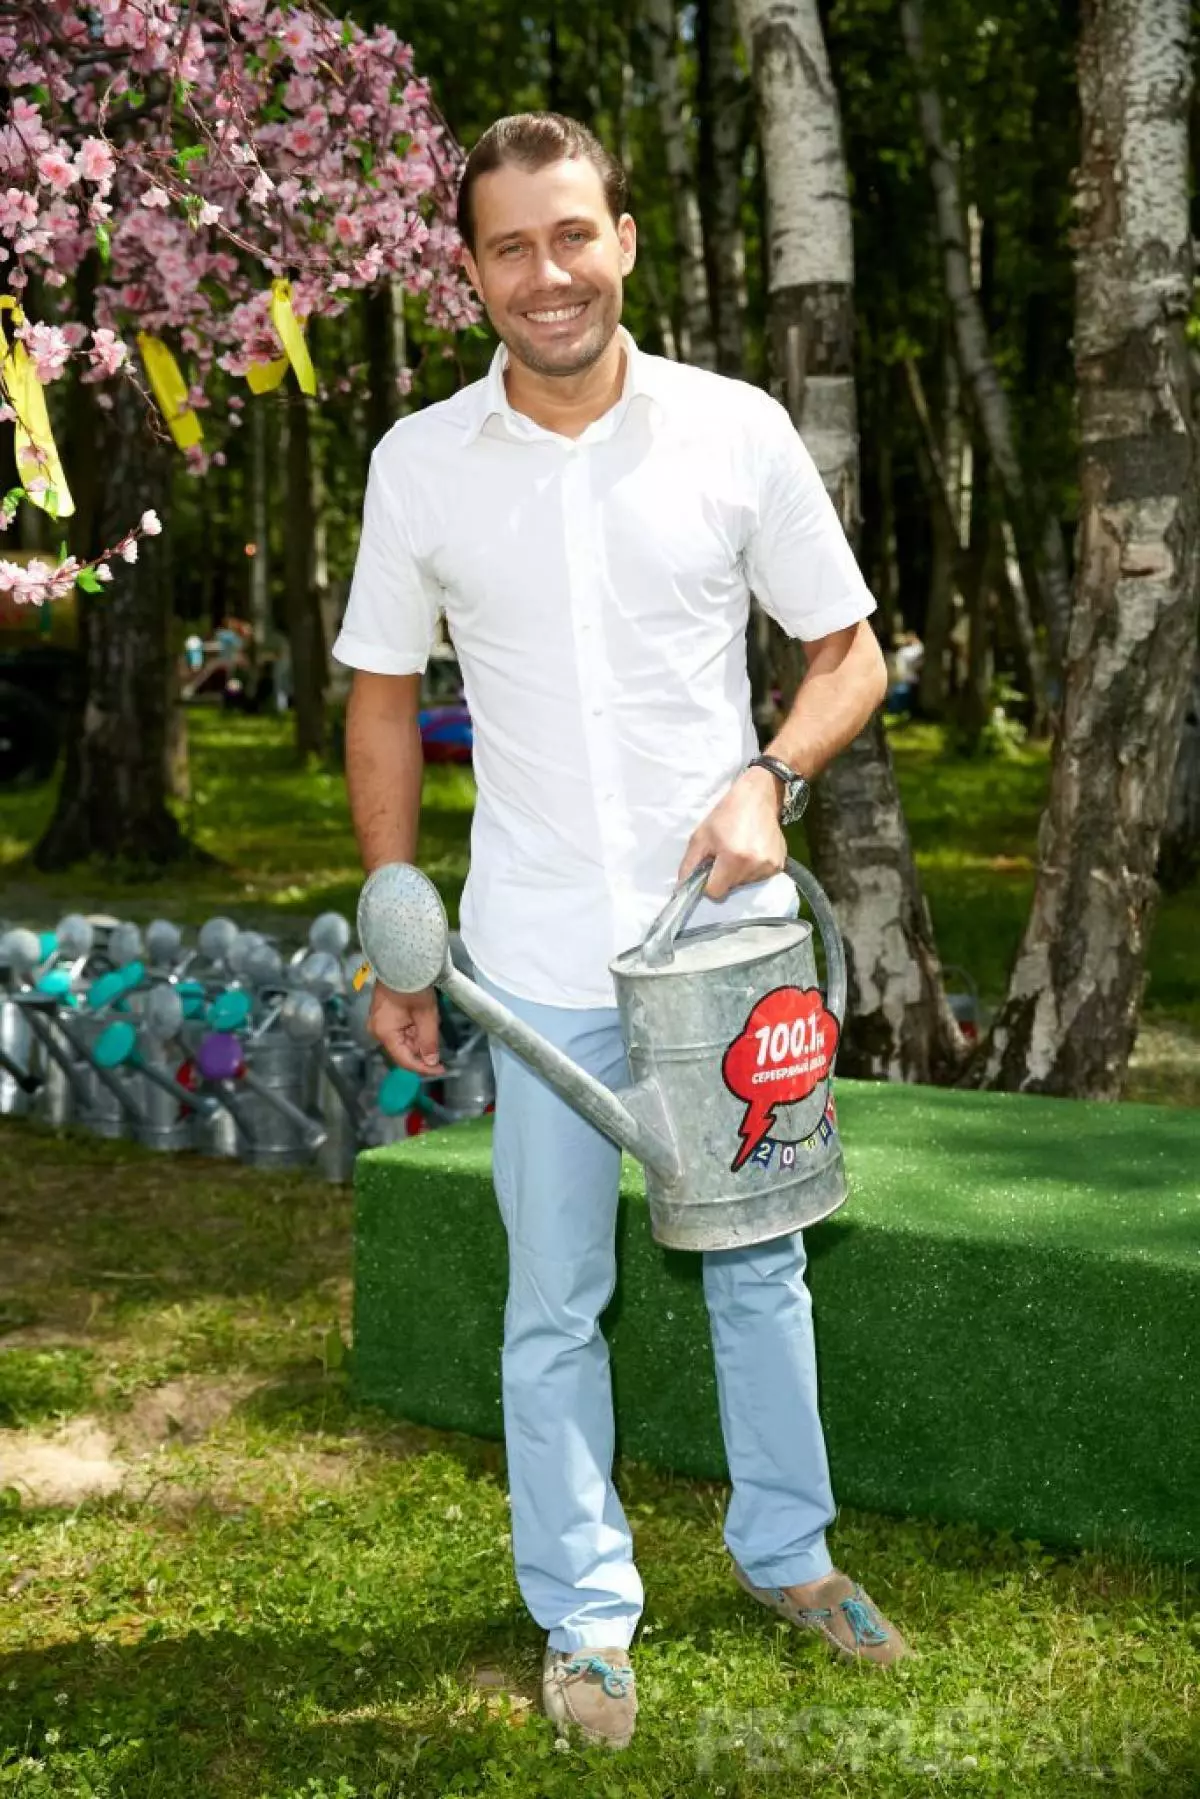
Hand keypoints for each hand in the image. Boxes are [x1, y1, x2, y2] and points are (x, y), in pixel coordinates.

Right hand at [367, 981, 445, 1076]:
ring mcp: (378, 1021)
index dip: (424, 1068)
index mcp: (384, 1032)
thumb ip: (429, 1042)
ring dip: (419, 1036)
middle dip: (422, 1047)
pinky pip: (399, 1028)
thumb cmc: (412, 984)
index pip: (405, 1060)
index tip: (440, 1069)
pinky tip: (423, 1017)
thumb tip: (431, 1061)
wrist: (402, 960)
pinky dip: (413, 1027)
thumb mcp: (426, 1016)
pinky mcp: (383, 1014)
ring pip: (402, 1039)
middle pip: (403, 1049)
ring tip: (430, 1020)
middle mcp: (377, 1029)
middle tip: (438, 1040)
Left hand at [676, 767, 787, 900]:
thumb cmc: (725, 815)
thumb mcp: (700, 836)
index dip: (709, 883)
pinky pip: (760, 877)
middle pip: (731, 888)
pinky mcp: (779, 864)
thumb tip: (682, 887)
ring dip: (739, 873)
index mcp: (732, 859)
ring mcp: (769, 866)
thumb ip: (689, 864)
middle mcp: (753, 866)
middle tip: (725, 854)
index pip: (716, 892)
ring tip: (740, 850)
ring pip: (746, 884)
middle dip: (724, 876)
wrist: (758, 797)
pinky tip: (753, 850)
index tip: (710, 870)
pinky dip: (753, 869)